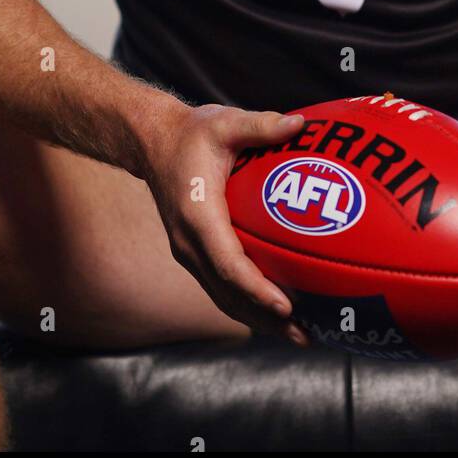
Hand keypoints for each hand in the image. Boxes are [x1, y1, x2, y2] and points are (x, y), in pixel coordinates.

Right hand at [143, 99, 306, 341]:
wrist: (152, 143)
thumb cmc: (191, 133)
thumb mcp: (224, 122)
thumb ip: (260, 124)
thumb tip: (300, 124)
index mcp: (197, 217)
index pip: (227, 264)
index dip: (256, 288)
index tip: (286, 305)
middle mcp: (189, 243)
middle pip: (228, 294)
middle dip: (266, 319)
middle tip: (306, 335)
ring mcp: (189, 253)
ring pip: (224, 298)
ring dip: (259, 320)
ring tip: (299, 335)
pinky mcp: (195, 254)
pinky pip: (222, 287)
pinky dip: (249, 305)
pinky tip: (278, 312)